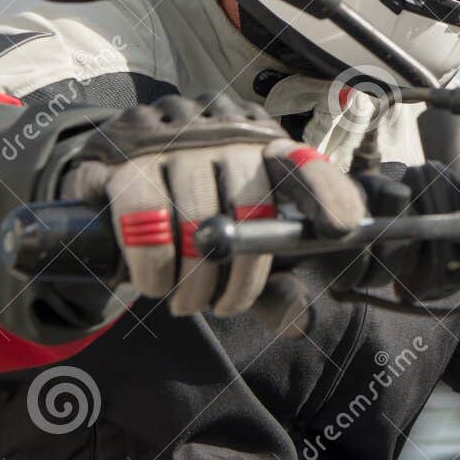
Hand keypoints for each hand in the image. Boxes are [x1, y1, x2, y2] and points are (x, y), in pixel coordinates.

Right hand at [59, 93, 366, 316]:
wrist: (117, 176)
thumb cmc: (197, 217)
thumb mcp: (239, 247)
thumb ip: (272, 288)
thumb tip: (298, 323)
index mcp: (267, 149)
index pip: (305, 165)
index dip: (326, 193)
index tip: (342, 228)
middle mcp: (227, 136)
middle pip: (250, 207)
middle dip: (240, 275)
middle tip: (223, 305)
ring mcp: (175, 140)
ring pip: (196, 219)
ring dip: (193, 280)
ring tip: (187, 300)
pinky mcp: (125, 157)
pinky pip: (145, 219)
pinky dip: (153, 266)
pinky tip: (154, 283)